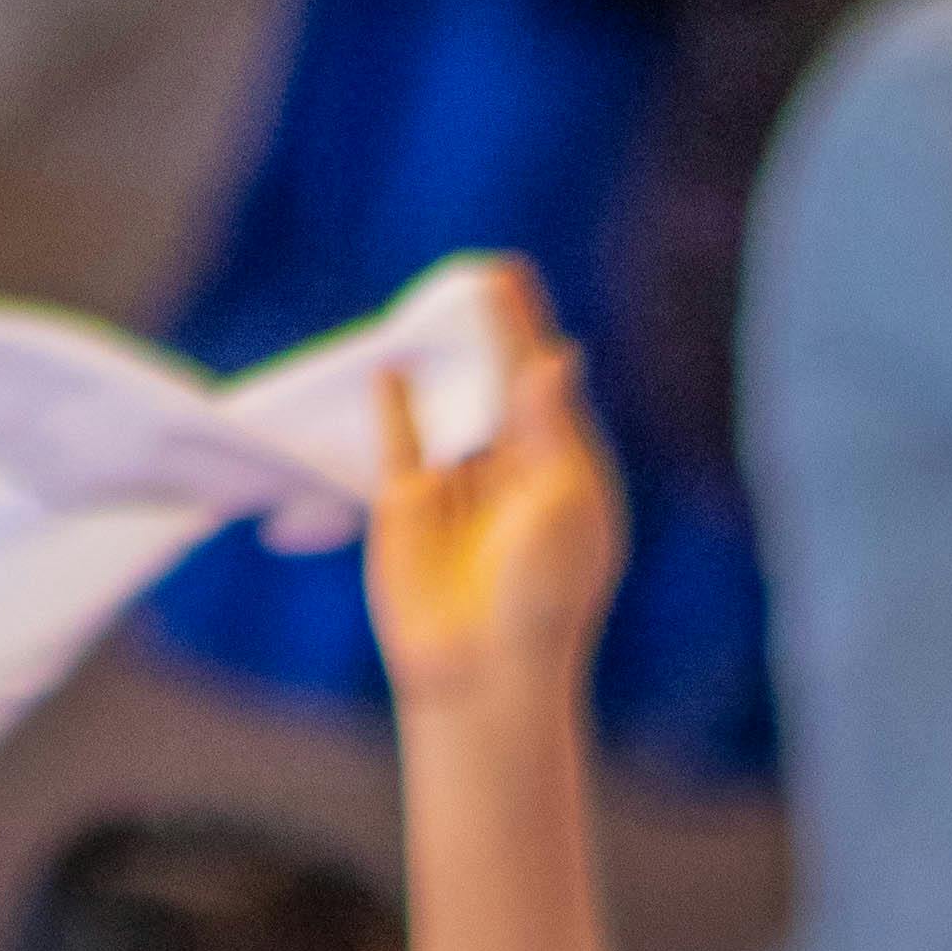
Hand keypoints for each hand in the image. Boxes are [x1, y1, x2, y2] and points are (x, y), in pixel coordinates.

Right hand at [365, 258, 623, 716]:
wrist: (483, 678)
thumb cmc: (540, 598)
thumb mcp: (562, 504)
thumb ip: (551, 427)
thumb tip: (555, 355)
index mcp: (558, 467)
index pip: (541, 382)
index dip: (524, 327)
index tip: (509, 274)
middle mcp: (508, 471)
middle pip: (492, 385)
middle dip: (483, 333)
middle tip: (473, 273)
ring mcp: (455, 489)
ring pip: (446, 407)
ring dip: (439, 359)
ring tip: (429, 302)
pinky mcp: (404, 510)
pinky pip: (398, 444)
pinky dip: (393, 407)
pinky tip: (389, 367)